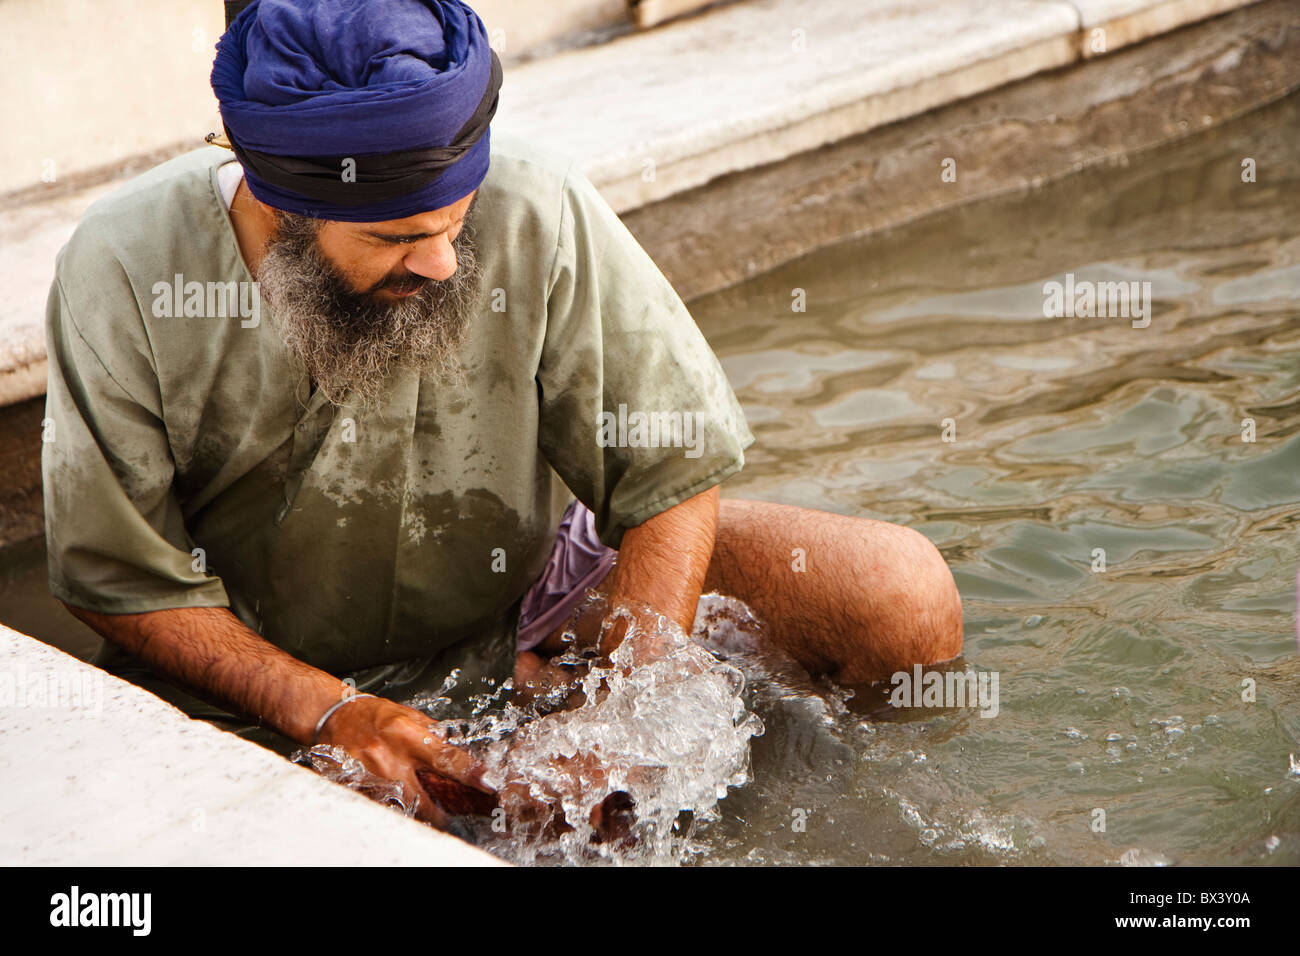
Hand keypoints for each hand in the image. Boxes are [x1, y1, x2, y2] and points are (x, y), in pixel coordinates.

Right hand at [316, 694, 494, 829]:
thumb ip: (433, 736)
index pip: (447, 758)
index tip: (487, 783)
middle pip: (424, 798)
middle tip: (453, 814)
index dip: (470, 773)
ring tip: (429, 812)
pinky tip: (398, 803)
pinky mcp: (356, 787)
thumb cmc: (374, 715)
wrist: (335, 716)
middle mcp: (390, 758)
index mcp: (408, 736)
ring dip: (418, 812)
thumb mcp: (410, 716)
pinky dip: (393, 807)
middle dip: (442, 811)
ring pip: (402, 808)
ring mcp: (371, 776)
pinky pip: (381, 806)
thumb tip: (458, 753)